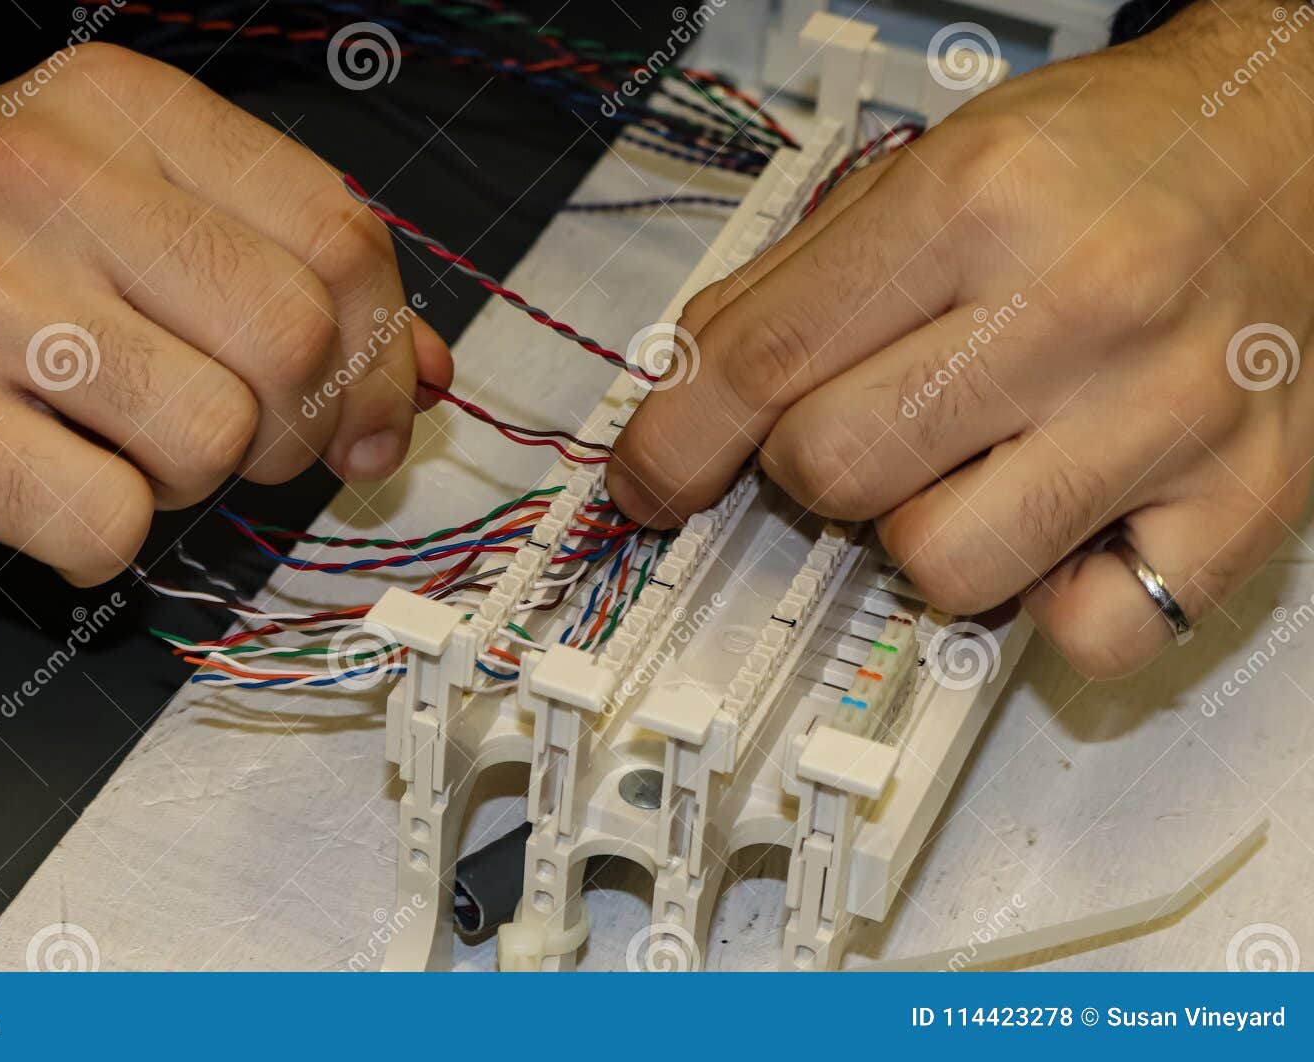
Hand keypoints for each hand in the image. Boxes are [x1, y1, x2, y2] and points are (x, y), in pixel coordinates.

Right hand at [0, 43, 449, 584]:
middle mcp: (47, 179)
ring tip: (117, 442)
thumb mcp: (127, 206)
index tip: (376, 410)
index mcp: (119, 110)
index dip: (386, 349)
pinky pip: (112, 526)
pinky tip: (53, 485)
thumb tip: (423, 372)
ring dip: (194, 478)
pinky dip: (105, 537)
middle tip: (241, 436)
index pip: (338, 233)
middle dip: (296, 425)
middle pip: (292, 339)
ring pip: (214, 439)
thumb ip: (283, 266)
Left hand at [609, 1, 1313, 676]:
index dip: (675, 442)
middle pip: (836, 472)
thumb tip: (681, 411)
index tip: (648, 483)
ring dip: (922, 535)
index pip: (763, 361)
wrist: (1290, 145)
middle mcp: (1082, 303)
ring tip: (977, 463)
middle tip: (868, 425)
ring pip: (943, 565)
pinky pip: (1089, 634)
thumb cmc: (1107, 162)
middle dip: (814, 468)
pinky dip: (1050, 603)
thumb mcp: (925, 172)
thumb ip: (790, 289)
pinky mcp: (1245, 500)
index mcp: (978, 204)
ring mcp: (1171, 413)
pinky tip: (1061, 522)